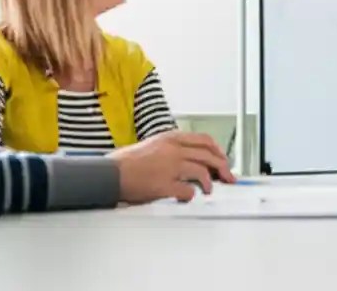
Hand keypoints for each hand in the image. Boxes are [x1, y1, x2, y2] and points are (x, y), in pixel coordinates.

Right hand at [109, 131, 235, 203]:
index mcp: (171, 139)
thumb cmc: (126, 162)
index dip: (218, 151)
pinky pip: (188, 190)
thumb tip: (192, 160)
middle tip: (227, 177)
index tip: (223, 159)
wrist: (109, 173)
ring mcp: (170, 166)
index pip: (204, 141)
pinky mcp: (164, 184)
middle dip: (222, 167)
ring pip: (202, 172)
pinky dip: (191, 195)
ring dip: (209, 183)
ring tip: (208, 190)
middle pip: (209, 156)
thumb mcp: (153, 146)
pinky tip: (187, 197)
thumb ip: (173, 149)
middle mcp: (173, 150)